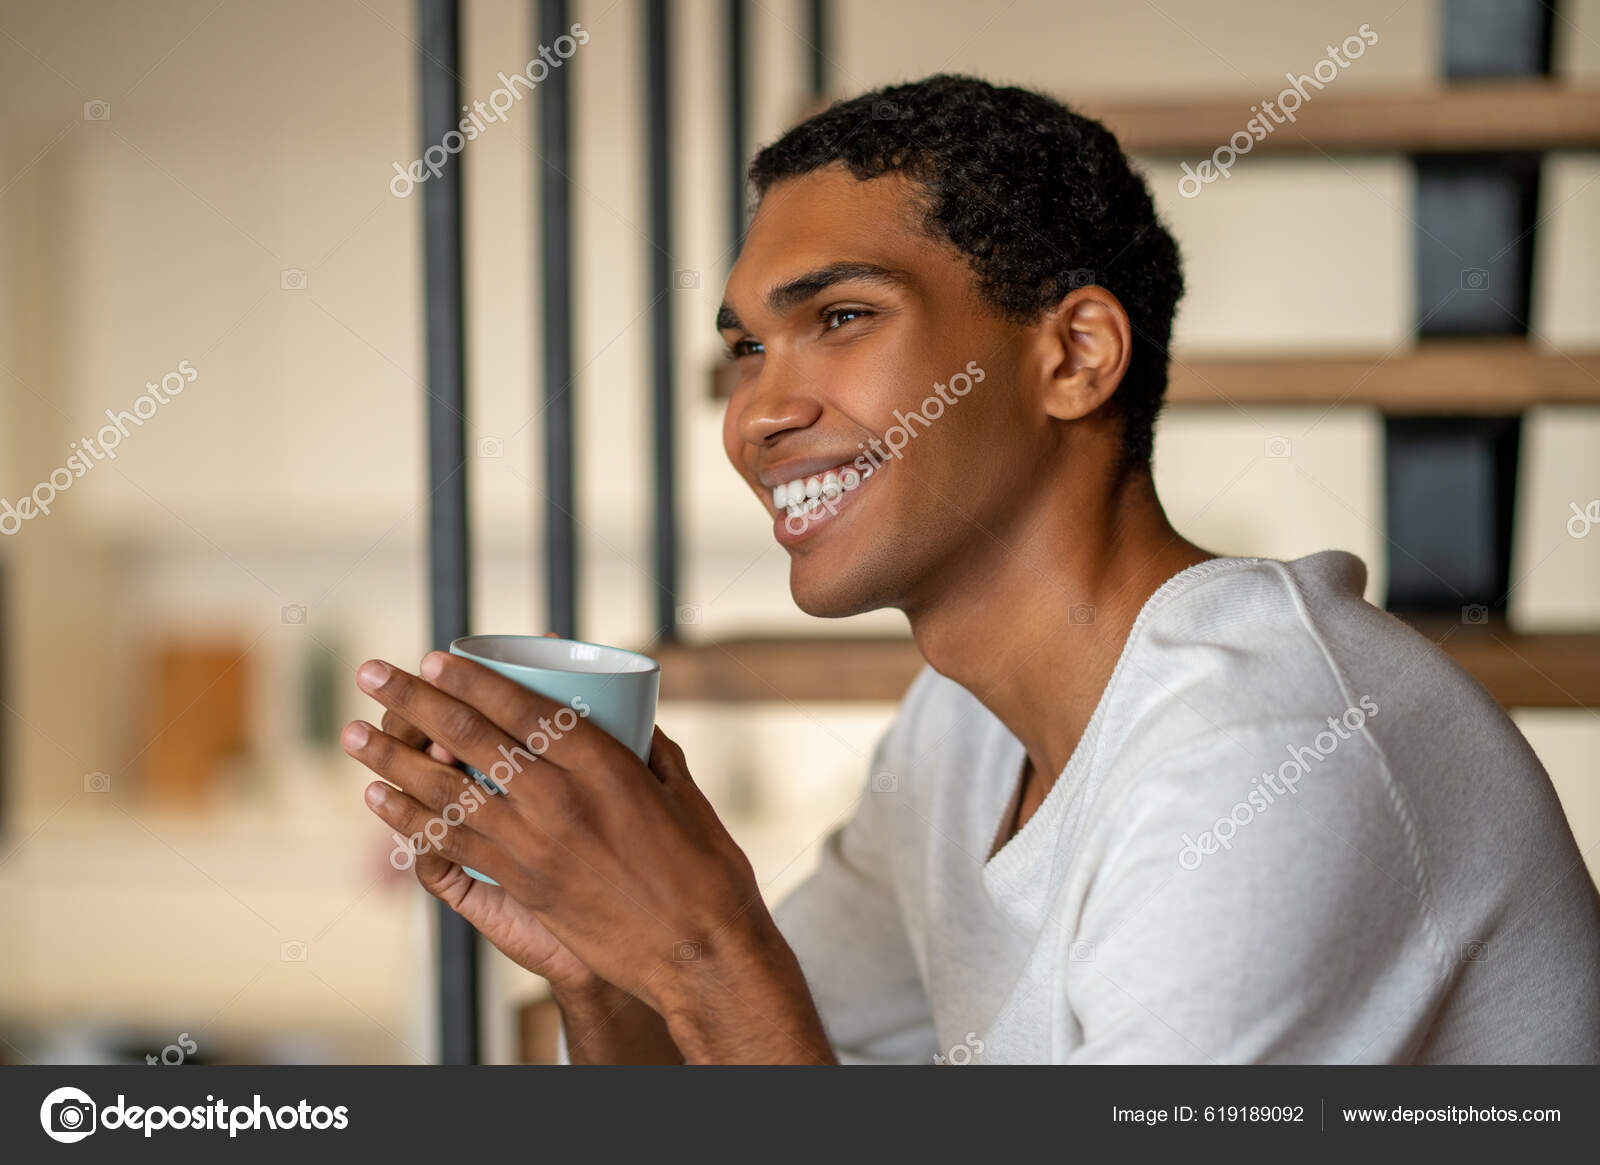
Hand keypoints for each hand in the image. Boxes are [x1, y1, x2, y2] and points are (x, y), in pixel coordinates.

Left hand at [344, 650, 834, 1062]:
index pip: (521, 708)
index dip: (471, 679)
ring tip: (353, 733)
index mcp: (604, 766)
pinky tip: (379, 798)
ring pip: (445, 793)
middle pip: (470, 738)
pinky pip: (451, 845)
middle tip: (373, 672)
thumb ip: (649, 749)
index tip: (433, 656)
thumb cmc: (705, 868)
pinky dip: (408, 819)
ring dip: (392, 759)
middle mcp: (560, 801)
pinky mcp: (522, 886)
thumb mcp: (684, 790)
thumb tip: (629, 715)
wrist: (698, 952)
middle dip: (413, 700)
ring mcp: (534, 847)